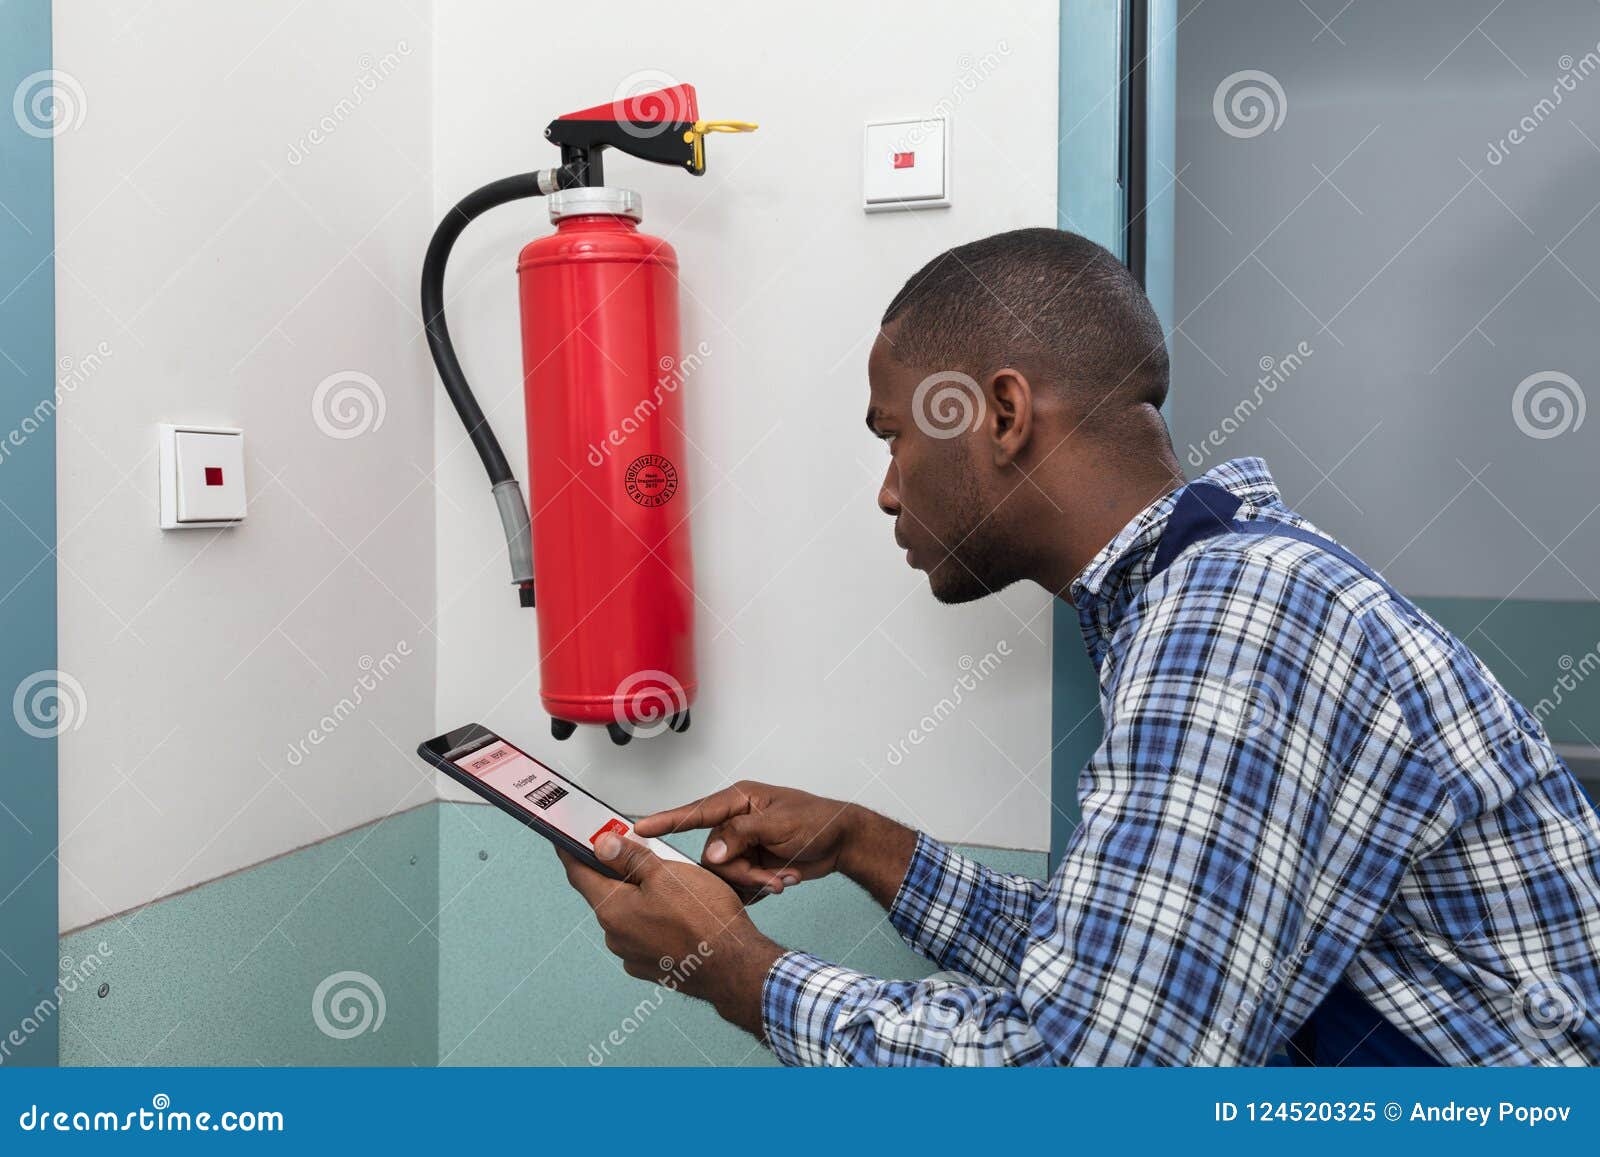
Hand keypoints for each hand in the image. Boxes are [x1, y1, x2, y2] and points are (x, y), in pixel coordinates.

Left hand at [559, 831, 782, 1034]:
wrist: (734, 965)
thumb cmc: (705, 920)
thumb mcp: (666, 873)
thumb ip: (629, 858)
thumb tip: (603, 846)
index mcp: (612, 909)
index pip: (579, 874)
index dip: (571, 852)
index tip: (565, 839)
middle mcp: (615, 936)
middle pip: (606, 893)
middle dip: (617, 871)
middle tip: (636, 852)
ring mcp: (632, 954)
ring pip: (628, 914)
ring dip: (639, 896)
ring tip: (671, 884)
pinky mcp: (651, 966)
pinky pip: (643, 934)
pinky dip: (652, 918)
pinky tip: (677, 912)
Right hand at [634, 781, 916, 907]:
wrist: (844, 842)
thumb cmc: (817, 821)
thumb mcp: (779, 824)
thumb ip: (742, 836)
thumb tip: (712, 854)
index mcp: (738, 801)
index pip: (694, 811)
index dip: (664, 821)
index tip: (637, 829)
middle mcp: (736, 821)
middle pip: (713, 854)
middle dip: (740, 871)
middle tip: (770, 877)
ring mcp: (744, 843)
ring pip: (727, 873)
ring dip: (755, 881)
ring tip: (782, 878)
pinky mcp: (752, 863)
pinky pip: (741, 882)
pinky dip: (761, 886)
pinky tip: (783, 879)